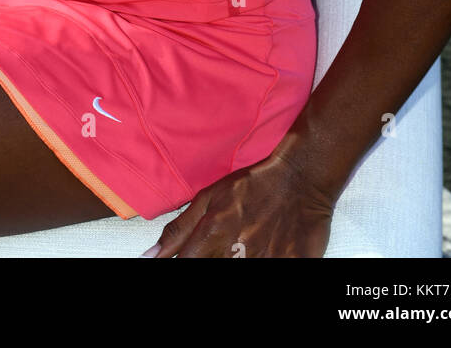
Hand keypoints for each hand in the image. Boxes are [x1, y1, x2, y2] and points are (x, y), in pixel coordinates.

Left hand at [144, 145, 333, 257]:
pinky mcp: (292, 263)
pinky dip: (263, 261)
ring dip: (238, 260)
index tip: (190, 260)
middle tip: (226, 247)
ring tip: (244, 247)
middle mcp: (237, 251)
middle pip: (212, 269)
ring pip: (239, 271)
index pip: (185, 264)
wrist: (301, 177)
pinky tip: (263, 251)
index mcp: (213, 233)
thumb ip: (179, 231)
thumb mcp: (210, 198)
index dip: (182, 265)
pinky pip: (275, 273)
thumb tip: (150, 257)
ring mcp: (266, 259)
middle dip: (213, 260)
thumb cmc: (253, 185)